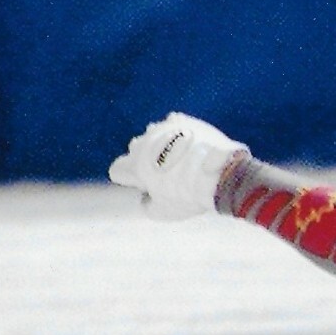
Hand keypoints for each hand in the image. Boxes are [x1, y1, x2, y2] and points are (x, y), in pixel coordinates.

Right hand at [108, 113, 247, 220]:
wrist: (218, 173)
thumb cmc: (189, 195)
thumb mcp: (165, 212)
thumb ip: (147, 206)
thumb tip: (145, 198)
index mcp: (135, 166)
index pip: (117, 170)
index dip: (129, 180)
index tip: (145, 186)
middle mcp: (144, 143)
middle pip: (134, 150)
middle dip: (144, 160)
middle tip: (165, 175)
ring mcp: (163, 129)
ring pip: (152, 134)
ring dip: (160, 145)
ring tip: (179, 159)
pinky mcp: (183, 121)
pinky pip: (173, 124)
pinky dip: (178, 132)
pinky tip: (189, 143)